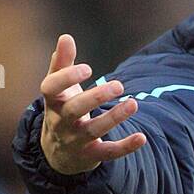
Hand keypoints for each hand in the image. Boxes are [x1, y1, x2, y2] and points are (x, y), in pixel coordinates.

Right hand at [38, 34, 147, 175]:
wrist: (57, 151)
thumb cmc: (62, 108)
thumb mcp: (58, 88)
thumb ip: (62, 63)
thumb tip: (66, 37)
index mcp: (52, 101)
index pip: (51, 88)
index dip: (67, 78)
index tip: (88, 68)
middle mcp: (61, 122)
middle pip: (75, 110)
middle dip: (96, 97)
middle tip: (119, 85)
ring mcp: (75, 140)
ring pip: (93, 130)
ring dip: (114, 118)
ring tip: (134, 103)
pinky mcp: (91, 156)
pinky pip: (108, 152)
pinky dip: (125, 147)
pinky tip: (142, 137)